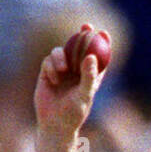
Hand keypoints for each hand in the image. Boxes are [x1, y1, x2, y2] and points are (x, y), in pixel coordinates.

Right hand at [33, 23, 106, 139]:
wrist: (53, 125)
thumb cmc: (73, 114)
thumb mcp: (84, 95)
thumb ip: (88, 76)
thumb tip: (91, 56)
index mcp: (89, 77)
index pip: (97, 57)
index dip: (101, 44)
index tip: (103, 33)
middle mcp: (75, 72)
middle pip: (79, 47)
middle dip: (82, 34)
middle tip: (86, 26)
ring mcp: (61, 72)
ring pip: (61, 51)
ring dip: (61, 56)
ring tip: (63, 70)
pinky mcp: (47, 73)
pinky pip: (48, 60)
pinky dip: (51, 67)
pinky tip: (53, 81)